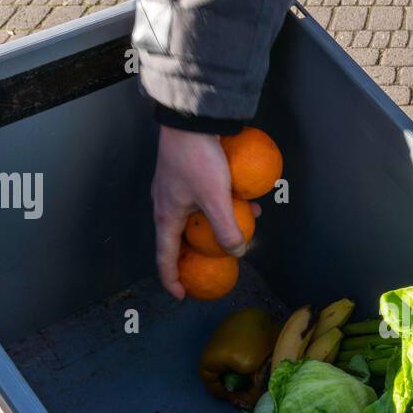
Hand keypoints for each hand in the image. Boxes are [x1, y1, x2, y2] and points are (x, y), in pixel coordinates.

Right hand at [150, 125, 248, 298]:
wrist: (191, 118)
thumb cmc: (198, 159)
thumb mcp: (216, 199)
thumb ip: (228, 229)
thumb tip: (238, 251)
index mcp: (166, 215)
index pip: (164, 256)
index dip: (172, 279)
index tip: (182, 294)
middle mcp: (167, 204)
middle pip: (181, 239)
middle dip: (199, 254)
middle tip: (215, 265)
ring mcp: (176, 188)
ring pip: (197, 217)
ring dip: (218, 225)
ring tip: (244, 228)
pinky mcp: (188, 173)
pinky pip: (205, 197)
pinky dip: (222, 204)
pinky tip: (247, 200)